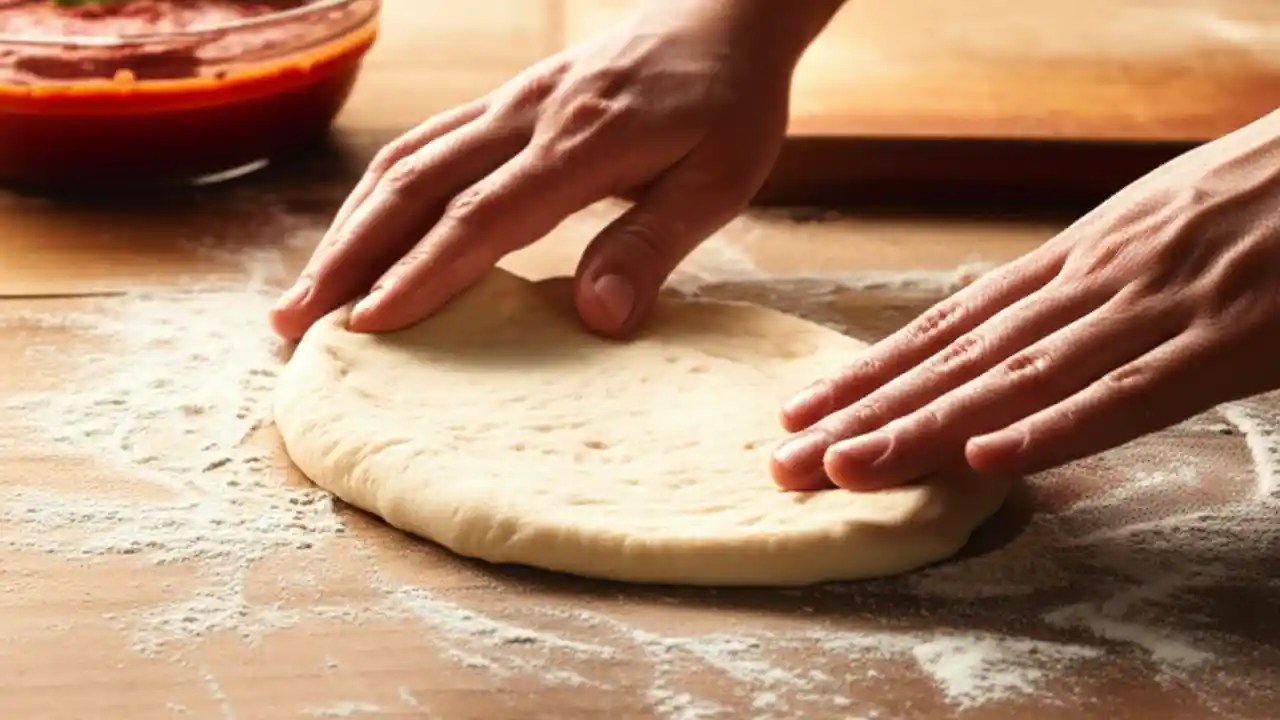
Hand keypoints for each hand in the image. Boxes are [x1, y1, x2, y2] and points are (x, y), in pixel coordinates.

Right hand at [272, 0, 841, 340]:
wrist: (722, 16)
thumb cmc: (729, 103)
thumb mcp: (720, 180)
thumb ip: (653, 244)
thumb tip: (595, 318)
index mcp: (580, 144)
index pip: (481, 217)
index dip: (421, 275)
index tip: (366, 328)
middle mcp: (527, 118)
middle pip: (415, 187)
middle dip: (348, 259)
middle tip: (291, 323)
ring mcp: (508, 104)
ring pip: (403, 162)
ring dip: (347, 227)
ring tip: (304, 290)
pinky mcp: (504, 101)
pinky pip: (424, 144)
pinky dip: (378, 193)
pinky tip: (358, 229)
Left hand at [772, 109, 1279, 490]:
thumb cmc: (1263, 188)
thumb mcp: (1156, 226)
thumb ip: (1089, 282)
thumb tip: (1017, 332)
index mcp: (1079, 257)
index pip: (949, 324)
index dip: (870, 372)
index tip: (802, 408)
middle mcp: (1093, 282)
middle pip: (957, 361)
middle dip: (865, 416)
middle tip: (785, 464)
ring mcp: (1156, 309)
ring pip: (1017, 382)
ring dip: (924, 430)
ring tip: (844, 470)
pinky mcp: (1230, 340)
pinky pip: (1131, 396)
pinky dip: (1054, 428)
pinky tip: (986, 460)